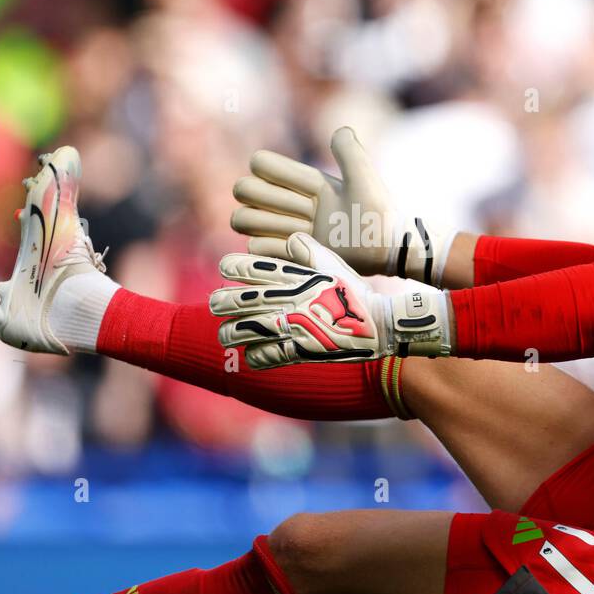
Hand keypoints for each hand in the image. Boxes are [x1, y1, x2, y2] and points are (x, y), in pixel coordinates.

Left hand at [209, 233, 452, 368]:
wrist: (380, 326)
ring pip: (252, 328)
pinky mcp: (304, 350)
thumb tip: (291, 235)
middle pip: (247, 298)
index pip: (258, 267)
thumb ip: (310, 250)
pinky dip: (257, 357)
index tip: (224, 267)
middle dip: (224, 301)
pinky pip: (273, 355)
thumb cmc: (356, 294)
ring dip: (233, 333)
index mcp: (299, 277)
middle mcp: (293, 300)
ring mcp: (297, 326)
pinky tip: (249, 357)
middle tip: (213, 303)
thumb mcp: (336, 264)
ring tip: (223, 336)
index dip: (236, 266)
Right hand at [231, 126, 452, 283]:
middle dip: (261, 197)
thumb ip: (350, 153)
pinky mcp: (293, 253)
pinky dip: (265, 246)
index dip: (270, 170)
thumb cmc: (379, 214)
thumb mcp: (365, 179)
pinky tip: (293, 247)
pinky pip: (256, 247)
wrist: (386, 252)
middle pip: (244, 190)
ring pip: (244, 218)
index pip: (262, 165)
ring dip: (259, 222)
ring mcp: (291, 230)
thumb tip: (339, 130)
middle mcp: (295, 204)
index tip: (305, 188)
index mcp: (309, 183)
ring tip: (293, 231)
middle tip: (299, 212)